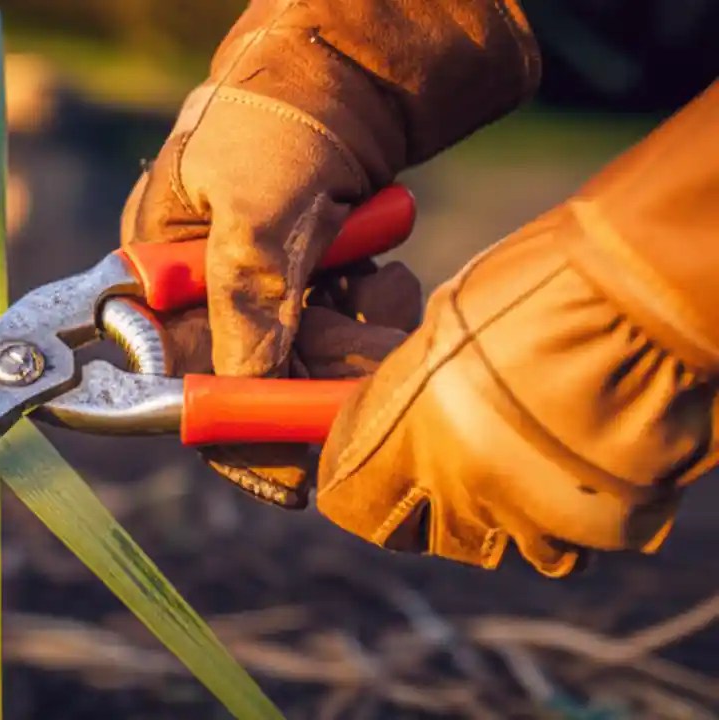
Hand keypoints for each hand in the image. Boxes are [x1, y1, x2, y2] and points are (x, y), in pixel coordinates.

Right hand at [120, 0, 538, 505]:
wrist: (367, 48)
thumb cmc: (284, 108)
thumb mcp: (252, 207)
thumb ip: (244, 306)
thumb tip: (243, 402)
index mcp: (159, 273)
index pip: (180, 383)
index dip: (233, 432)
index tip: (291, 476)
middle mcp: (210, 287)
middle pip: (258, 382)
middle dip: (314, 367)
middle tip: (349, 324)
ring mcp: (272, 280)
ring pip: (316, 362)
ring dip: (357, 333)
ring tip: (374, 279)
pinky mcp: (325, 271)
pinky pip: (357, 327)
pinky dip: (381, 307)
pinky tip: (382, 267)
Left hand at [317, 84, 718, 577]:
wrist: (646, 304)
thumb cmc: (539, 291)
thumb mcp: (447, 328)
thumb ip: (411, 386)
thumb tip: (396, 405)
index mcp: (405, 442)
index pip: (348, 499)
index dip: (354, 480)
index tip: (363, 458)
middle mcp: (461, 495)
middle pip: (419, 533)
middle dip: (425, 504)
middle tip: (448, 459)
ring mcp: (536, 520)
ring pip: (501, 542)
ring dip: (503, 509)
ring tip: (528, 450)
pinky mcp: (605, 530)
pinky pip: (574, 539)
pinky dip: (571, 512)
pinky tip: (581, 460)